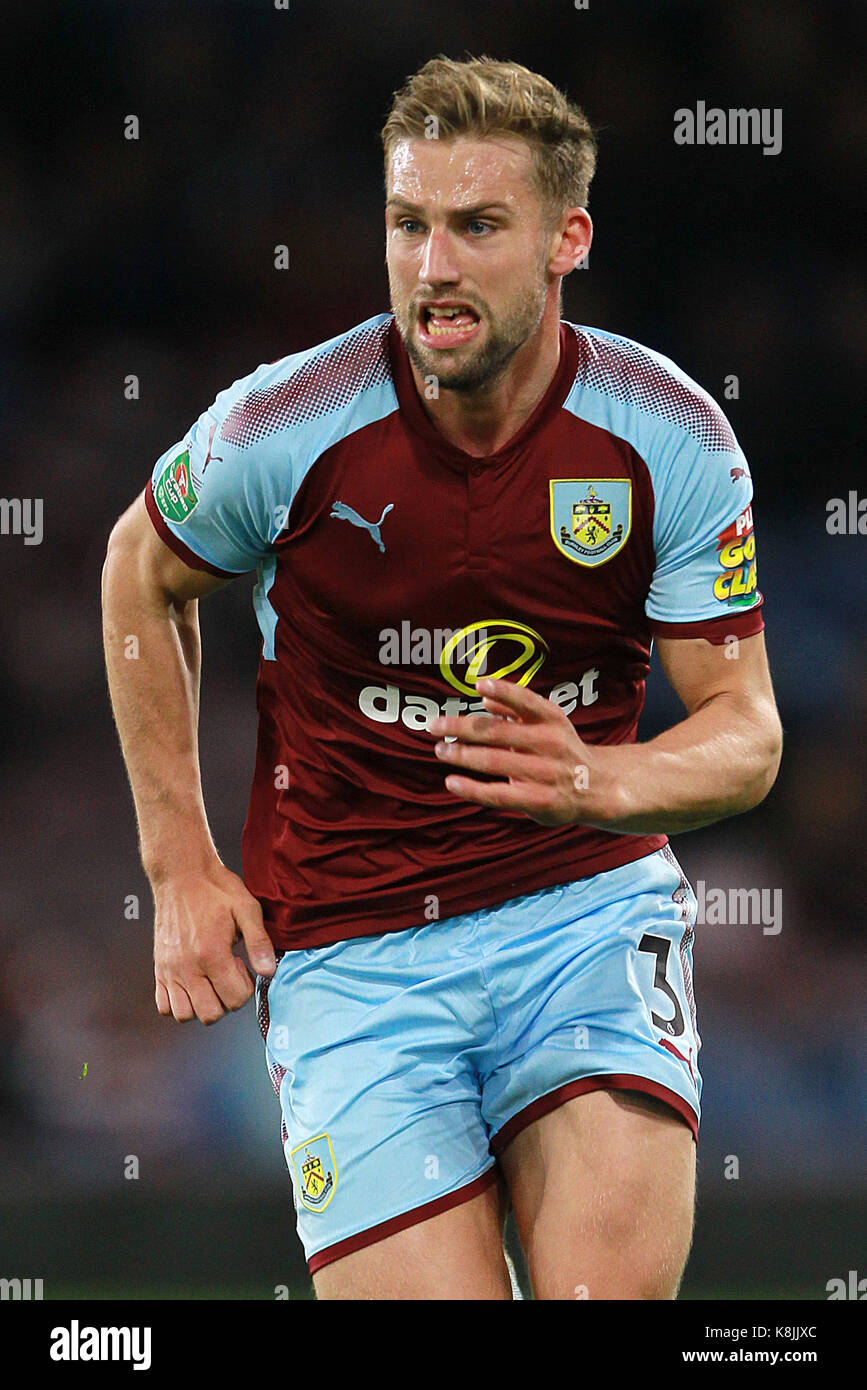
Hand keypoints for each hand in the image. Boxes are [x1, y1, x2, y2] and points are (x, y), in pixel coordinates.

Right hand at [152, 860, 276, 1024]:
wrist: (181, 874)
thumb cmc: (215, 889)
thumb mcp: (247, 908)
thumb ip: (259, 942)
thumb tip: (269, 972)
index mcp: (211, 953)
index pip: (234, 999)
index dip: (245, 987)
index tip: (241, 965)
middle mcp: (187, 967)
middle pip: (209, 1014)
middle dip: (225, 1001)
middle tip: (227, 974)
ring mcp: (170, 969)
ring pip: (184, 1014)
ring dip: (201, 1004)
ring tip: (209, 980)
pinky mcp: (159, 968)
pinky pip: (163, 1005)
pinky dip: (178, 1003)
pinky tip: (193, 983)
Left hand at [426, 676, 628, 828]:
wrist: (597, 788)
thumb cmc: (562, 750)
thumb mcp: (549, 723)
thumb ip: (517, 708)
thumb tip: (484, 696)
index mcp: (552, 720)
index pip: (527, 701)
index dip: (504, 692)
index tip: (479, 685)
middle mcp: (550, 744)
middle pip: (498, 732)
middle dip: (462, 728)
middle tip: (434, 725)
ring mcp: (544, 773)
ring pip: (495, 761)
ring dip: (462, 754)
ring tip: (439, 750)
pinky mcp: (538, 800)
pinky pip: (499, 794)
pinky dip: (472, 788)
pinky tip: (451, 781)